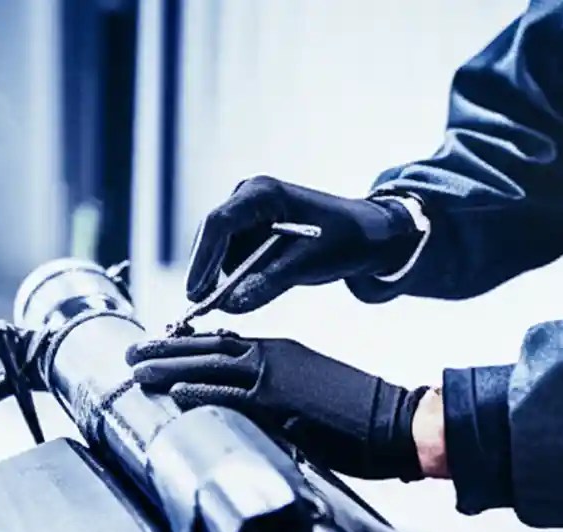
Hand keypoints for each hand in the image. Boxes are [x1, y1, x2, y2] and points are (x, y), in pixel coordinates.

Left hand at [127, 332, 427, 479]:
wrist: (397, 419)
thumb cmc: (360, 414)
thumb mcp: (310, 391)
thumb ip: (274, 396)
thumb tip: (248, 412)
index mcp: (280, 352)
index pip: (224, 343)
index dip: (187, 345)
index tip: (159, 347)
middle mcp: (272, 356)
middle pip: (208, 347)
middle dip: (165, 349)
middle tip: (132, 351)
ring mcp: (274, 377)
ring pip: (210, 366)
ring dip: (169, 367)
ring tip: (137, 368)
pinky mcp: (279, 403)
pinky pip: (230, 395)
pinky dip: (199, 392)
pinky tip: (173, 393)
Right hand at [186, 176, 421, 312]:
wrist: (367, 235)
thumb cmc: (345, 238)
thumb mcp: (307, 263)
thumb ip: (267, 283)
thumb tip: (230, 305)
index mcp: (262, 193)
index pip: (218, 224)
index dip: (202, 260)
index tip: (195, 292)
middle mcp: (249, 198)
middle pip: (212, 238)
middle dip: (208, 274)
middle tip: (205, 307)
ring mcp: (248, 214)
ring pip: (220, 252)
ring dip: (225, 278)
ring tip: (240, 300)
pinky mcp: (252, 231)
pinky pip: (233, 258)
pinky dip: (237, 278)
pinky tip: (250, 290)